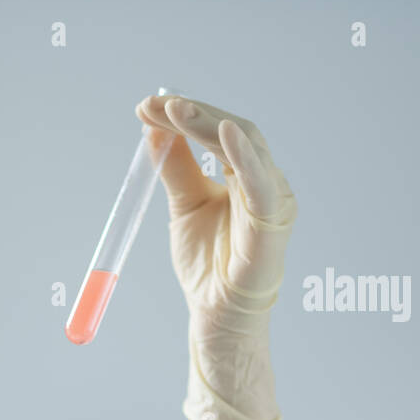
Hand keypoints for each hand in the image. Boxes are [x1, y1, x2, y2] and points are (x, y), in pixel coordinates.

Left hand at [135, 95, 296, 419]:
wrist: (215, 315)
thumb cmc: (208, 265)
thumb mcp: (184, 206)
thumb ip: (174, 168)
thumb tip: (153, 128)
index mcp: (245, 175)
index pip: (216, 132)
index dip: (185, 115)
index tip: (146, 106)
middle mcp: (263, 181)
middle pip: (232, 131)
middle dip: (193, 114)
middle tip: (156, 104)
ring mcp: (272, 200)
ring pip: (244, 148)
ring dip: (208, 125)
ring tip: (175, 110)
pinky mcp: (273, 224)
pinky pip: (261, 183)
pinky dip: (243, 156)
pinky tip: (224, 132)